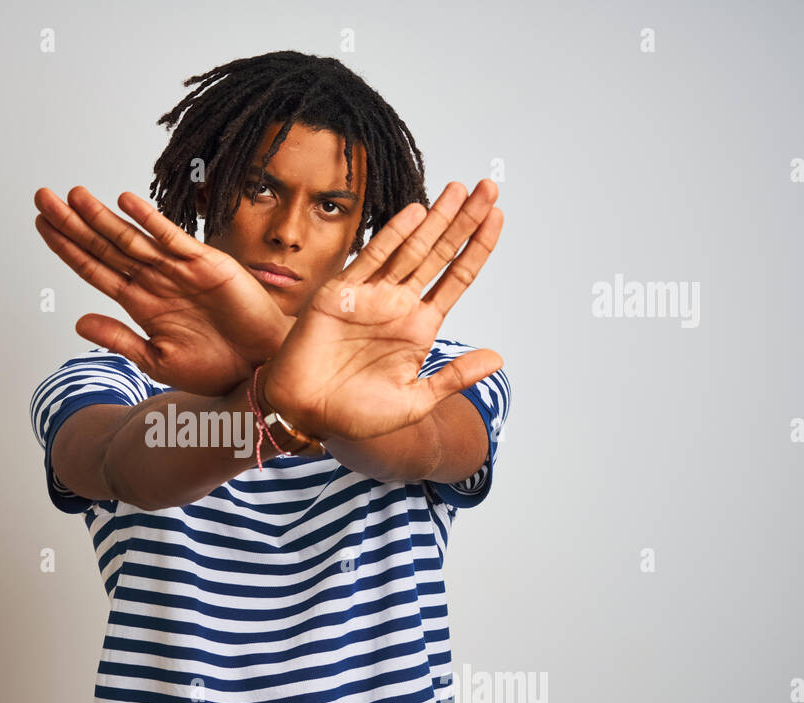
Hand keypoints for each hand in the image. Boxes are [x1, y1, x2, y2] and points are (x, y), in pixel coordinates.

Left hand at [34, 186, 289, 395]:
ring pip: (132, 238)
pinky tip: (127, 203)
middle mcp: (154, 281)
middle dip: (72, 222)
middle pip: (105, 246)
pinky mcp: (207, 264)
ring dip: (103, 217)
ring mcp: (179, 270)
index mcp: (140, 304)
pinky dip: (151, 221)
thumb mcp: (158, 361)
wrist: (260, 369)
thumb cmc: (215, 368)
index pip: (95, 269)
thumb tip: (78, 323)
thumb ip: (119, 340)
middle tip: (42, 197)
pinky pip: (173, 239)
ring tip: (74, 196)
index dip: (67, 248)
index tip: (41, 225)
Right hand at [262, 180, 504, 441]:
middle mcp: (398, 305)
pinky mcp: (341, 293)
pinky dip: (393, 235)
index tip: (498, 217)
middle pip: (439, 254)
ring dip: (436, 219)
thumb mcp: (415, 401)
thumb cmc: (354, 414)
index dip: (478, 248)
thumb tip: (497, 359)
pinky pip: (372, 258)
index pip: (456, 279)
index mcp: (418, 328)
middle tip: (488, 188)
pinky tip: (416, 213)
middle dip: (464, 220)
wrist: (304, 414)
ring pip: (411, 248)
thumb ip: (454, 377)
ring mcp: (371, 296)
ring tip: (459, 189)